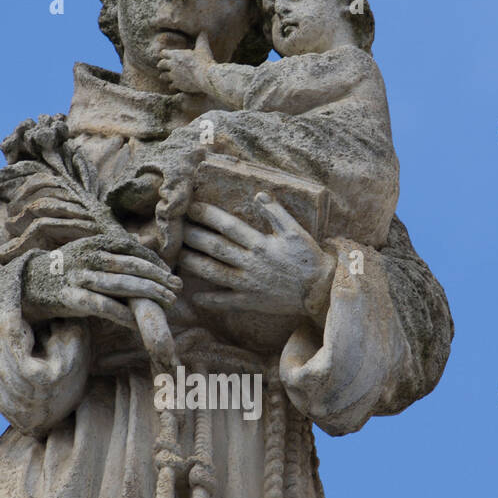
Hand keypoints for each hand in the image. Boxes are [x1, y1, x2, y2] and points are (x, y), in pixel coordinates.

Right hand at [22, 237, 180, 326]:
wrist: (28, 283)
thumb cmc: (66, 268)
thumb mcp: (88, 250)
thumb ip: (115, 249)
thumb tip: (146, 243)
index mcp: (94, 242)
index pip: (131, 248)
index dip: (153, 261)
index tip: (169, 272)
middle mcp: (88, 257)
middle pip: (131, 266)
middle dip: (158, 277)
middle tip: (176, 287)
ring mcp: (79, 278)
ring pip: (122, 285)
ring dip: (148, 294)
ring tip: (167, 301)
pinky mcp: (72, 299)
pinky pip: (104, 307)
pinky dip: (123, 314)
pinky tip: (138, 321)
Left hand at [157, 30, 214, 93]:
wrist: (205, 76)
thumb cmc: (204, 60)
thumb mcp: (203, 47)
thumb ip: (201, 39)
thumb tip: (203, 31)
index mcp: (176, 55)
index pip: (163, 53)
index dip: (164, 54)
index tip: (165, 55)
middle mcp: (172, 65)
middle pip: (161, 64)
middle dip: (161, 65)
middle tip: (161, 66)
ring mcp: (173, 76)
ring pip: (163, 76)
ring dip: (164, 76)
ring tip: (165, 76)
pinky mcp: (177, 85)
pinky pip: (170, 86)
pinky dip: (172, 85)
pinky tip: (174, 85)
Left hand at [179, 194, 335, 326]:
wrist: (320, 291)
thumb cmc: (308, 259)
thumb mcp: (296, 232)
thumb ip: (277, 213)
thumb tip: (259, 195)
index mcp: (260, 244)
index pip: (228, 226)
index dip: (209, 216)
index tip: (193, 208)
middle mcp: (251, 263)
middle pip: (216, 248)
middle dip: (194, 237)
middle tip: (177, 229)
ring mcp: (249, 284)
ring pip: (215, 273)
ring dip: (195, 264)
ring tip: (179, 256)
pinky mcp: (251, 302)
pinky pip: (226, 302)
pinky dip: (210, 300)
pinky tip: (195, 296)